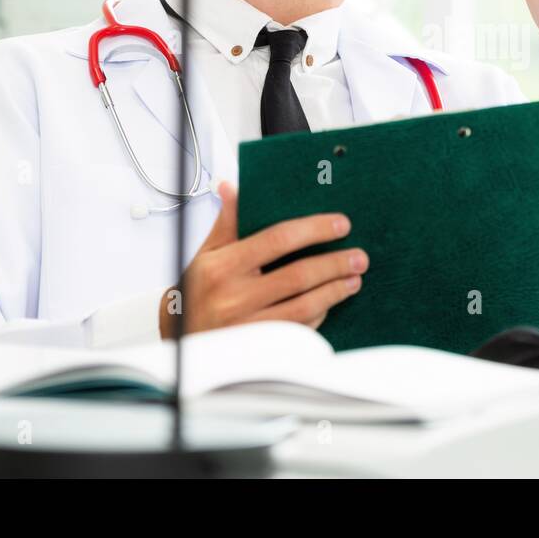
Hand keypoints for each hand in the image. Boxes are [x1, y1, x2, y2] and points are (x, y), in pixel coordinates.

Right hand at [159, 182, 366, 338]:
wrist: (179, 342)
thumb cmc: (194, 295)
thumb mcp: (203, 255)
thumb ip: (225, 223)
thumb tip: (232, 187)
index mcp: (222, 267)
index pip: (278, 239)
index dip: (314, 229)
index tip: (340, 224)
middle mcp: (233, 297)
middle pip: (298, 275)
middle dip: (335, 264)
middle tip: (359, 257)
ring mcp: (247, 327)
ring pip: (304, 306)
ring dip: (335, 291)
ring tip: (353, 279)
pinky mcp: (258, 350)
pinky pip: (298, 331)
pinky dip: (319, 316)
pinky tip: (330, 304)